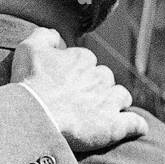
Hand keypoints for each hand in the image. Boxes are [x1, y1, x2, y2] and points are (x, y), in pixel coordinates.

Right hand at [11, 28, 147, 152]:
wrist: (36, 117)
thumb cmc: (30, 84)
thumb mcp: (28, 49)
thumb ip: (44, 36)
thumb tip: (57, 36)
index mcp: (83, 58)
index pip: (86, 61)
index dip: (75, 71)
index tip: (63, 83)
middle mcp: (100, 76)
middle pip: (105, 79)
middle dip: (95, 87)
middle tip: (75, 101)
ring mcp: (110, 101)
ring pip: (121, 97)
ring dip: (113, 103)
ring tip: (97, 115)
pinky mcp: (116, 126)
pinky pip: (136, 123)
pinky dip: (134, 125)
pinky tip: (127, 128)